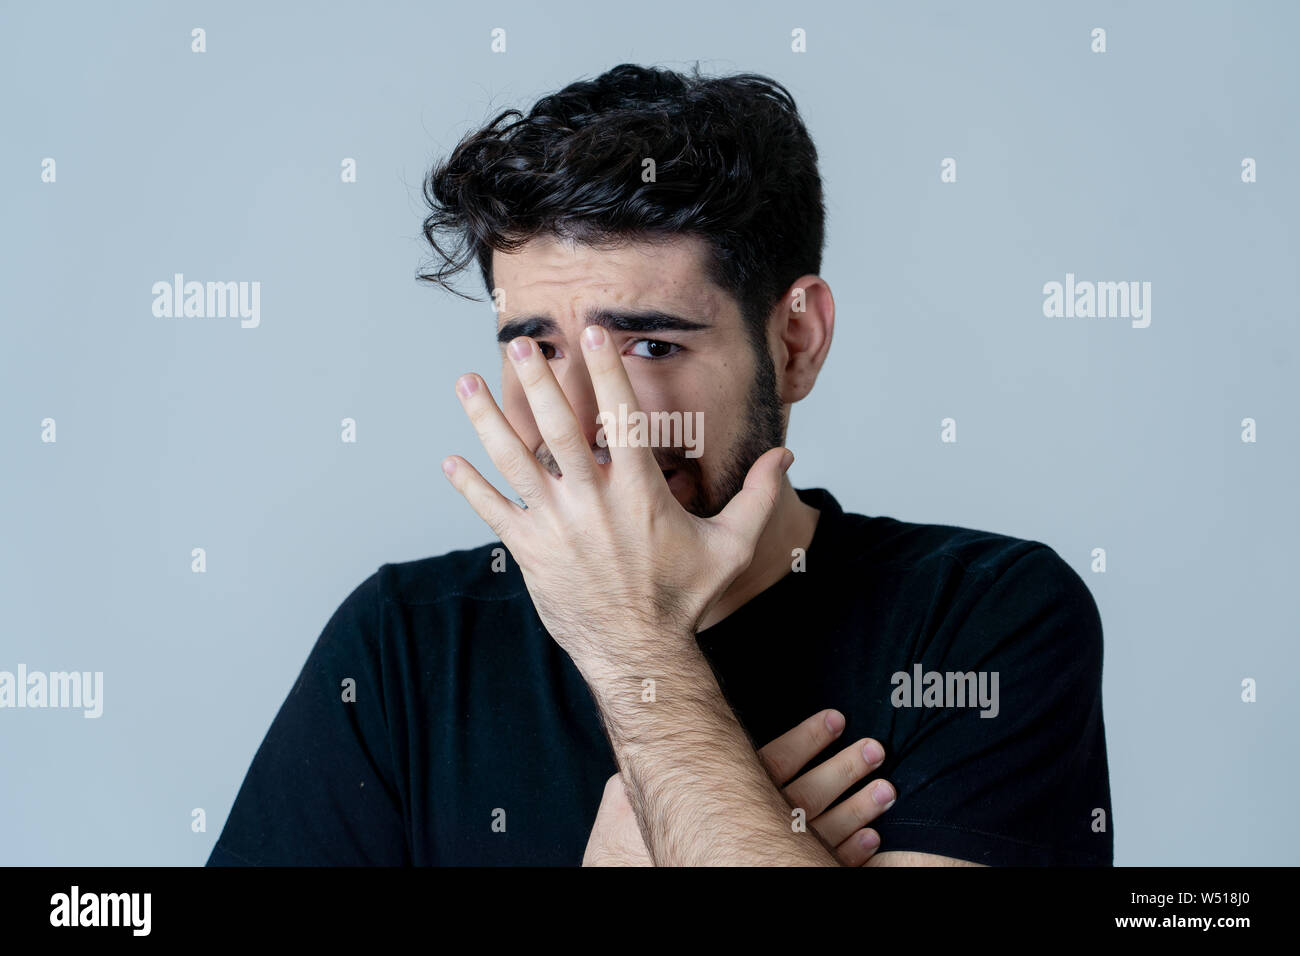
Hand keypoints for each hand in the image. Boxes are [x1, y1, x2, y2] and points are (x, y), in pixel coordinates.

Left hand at [441, 328, 790, 680]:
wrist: (639, 654)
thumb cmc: (683, 600)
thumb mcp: (730, 546)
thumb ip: (758, 497)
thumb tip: (787, 455)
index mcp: (638, 492)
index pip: (621, 417)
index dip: (606, 371)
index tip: (591, 332)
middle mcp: (592, 502)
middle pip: (558, 428)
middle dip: (538, 381)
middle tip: (522, 343)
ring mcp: (556, 526)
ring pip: (515, 461)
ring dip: (489, 419)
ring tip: (467, 382)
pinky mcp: (530, 552)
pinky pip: (493, 512)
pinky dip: (470, 487)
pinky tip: (449, 462)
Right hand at [582, 709, 895, 865]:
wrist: (631, 875)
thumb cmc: (626, 843)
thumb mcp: (630, 793)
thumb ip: (660, 757)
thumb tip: (661, 702)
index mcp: (716, 797)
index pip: (771, 763)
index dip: (806, 739)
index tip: (837, 717)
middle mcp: (744, 830)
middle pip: (804, 797)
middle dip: (843, 771)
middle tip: (875, 749)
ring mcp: (761, 860)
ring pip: (820, 834)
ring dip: (857, 811)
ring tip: (887, 789)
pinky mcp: (769, 878)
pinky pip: (819, 867)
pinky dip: (848, 853)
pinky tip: (871, 839)